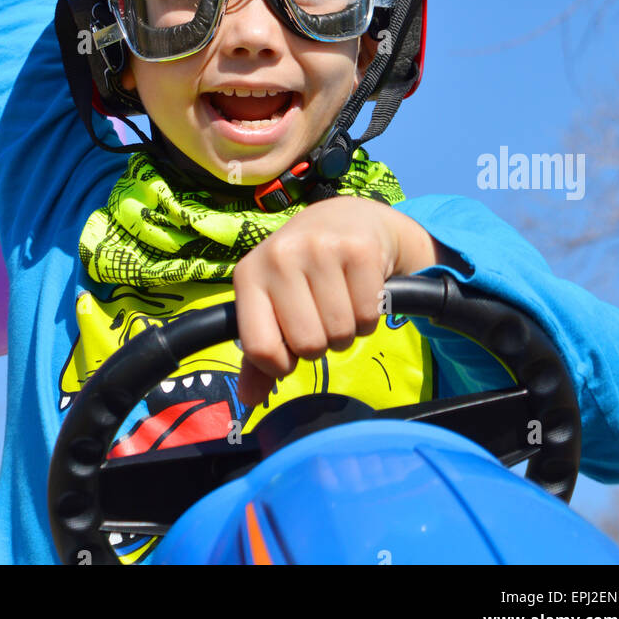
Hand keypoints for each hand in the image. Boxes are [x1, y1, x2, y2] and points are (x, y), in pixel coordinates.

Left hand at [232, 197, 437, 410]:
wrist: (350, 218)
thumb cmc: (304, 269)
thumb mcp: (274, 301)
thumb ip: (260, 351)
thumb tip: (249, 400)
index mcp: (249, 274)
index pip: (260, 347)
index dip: (280, 363)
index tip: (289, 350)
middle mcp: (280, 256)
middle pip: (307, 346)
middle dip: (320, 343)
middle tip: (321, 314)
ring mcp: (320, 248)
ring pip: (340, 333)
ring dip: (346, 330)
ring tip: (341, 300)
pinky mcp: (359, 249)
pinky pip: (369, 316)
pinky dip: (370, 316)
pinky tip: (361, 290)